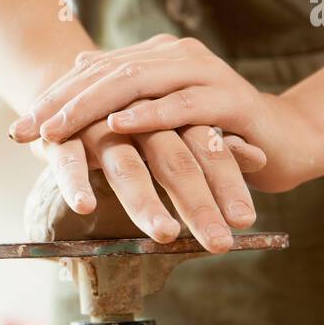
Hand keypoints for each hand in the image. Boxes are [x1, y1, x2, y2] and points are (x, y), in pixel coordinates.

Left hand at [11, 35, 313, 192]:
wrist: (284, 143)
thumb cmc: (214, 134)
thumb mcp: (160, 117)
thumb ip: (123, 94)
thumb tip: (77, 70)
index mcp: (156, 58)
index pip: (94, 74)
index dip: (53, 100)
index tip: (16, 131)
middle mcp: (176, 57)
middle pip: (107, 75)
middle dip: (61, 105)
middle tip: (25, 131)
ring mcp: (204, 74)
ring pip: (137, 85)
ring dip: (92, 108)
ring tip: (57, 130)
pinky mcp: (229, 100)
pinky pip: (182, 105)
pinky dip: (148, 115)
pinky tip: (117, 126)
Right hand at [35, 120, 266, 251]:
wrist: (65, 80)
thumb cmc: (131, 114)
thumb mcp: (174, 125)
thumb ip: (214, 142)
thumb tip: (261, 157)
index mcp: (171, 109)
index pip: (207, 146)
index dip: (227, 182)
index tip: (246, 221)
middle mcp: (138, 114)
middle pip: (173, 159)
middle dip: (198, 204)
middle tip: (219, 244)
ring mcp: (98, 122)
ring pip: (125, 163)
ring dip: (144, 200)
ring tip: (166, 233)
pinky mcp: (61, 132)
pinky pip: (68, 158)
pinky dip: (76, 180)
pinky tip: (85, 205)